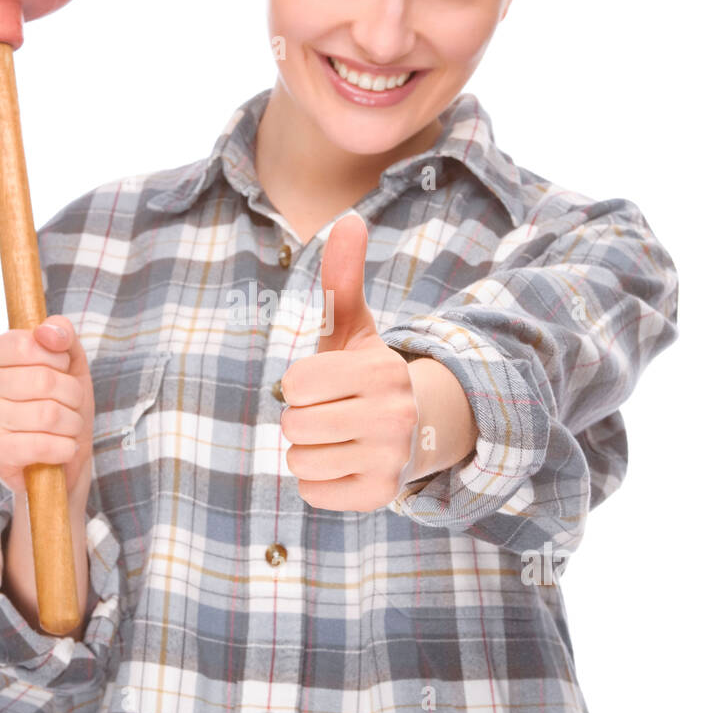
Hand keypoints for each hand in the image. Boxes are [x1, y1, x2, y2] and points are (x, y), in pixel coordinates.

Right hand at [0, 315, 95, 497]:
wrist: (56, 461)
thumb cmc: (59, 404)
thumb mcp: (67, 361)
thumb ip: (60, 333)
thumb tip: (48, 331)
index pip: (26, 344)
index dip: (57, 360)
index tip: (61, 371)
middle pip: (42, 381)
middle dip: (72, 395)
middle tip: (70, 406)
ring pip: (47, 414)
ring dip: (72, 423)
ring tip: (67, 428)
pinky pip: (42, 445)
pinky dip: (65, 447)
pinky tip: (61, 448)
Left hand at [279, 213, 421, 511]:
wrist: (417, 431)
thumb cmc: (368, 375)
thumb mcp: (355, 329)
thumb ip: (342, 279)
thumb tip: (349, 217)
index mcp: (381, 370)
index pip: (295, 384)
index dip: (299, 385)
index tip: (325, 384)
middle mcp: (393, 415)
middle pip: (294, 425)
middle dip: (302, 419)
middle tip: (332, 414)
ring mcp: (390, 459)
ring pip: (299, 461)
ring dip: (307, 451)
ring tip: (338, 439)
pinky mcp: (380, 495)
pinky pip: (312, 491)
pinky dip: (318, 481)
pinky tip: (344, 463)